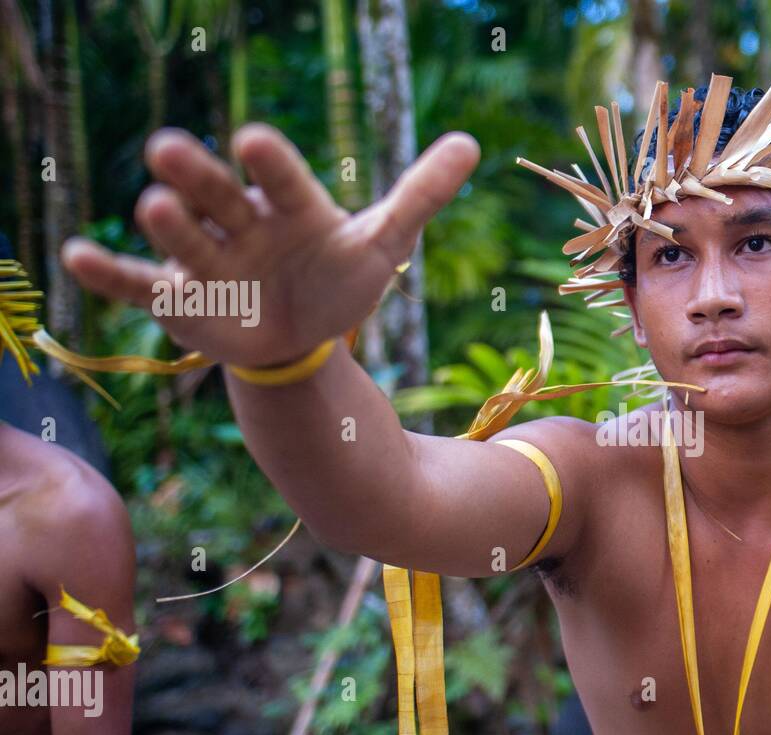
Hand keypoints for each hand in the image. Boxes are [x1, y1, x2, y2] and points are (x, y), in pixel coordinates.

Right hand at [61, 123, 479, 366]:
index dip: (271, 165)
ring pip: (183, 237)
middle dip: (198, 176)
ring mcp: (208, 259)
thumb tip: (472, 144)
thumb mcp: (383, 242)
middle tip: (172, 149)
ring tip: (154, 207)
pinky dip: (109, 274)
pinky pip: (141, 286)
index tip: (256, 142)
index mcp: (291, 205)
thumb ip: (420, 194)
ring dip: (167, 224)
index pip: (283, 180)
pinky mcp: (181, 300)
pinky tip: (75, 258)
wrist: (304, 333)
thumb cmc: (340, 276)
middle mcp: (241, 222)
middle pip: (217, 194)